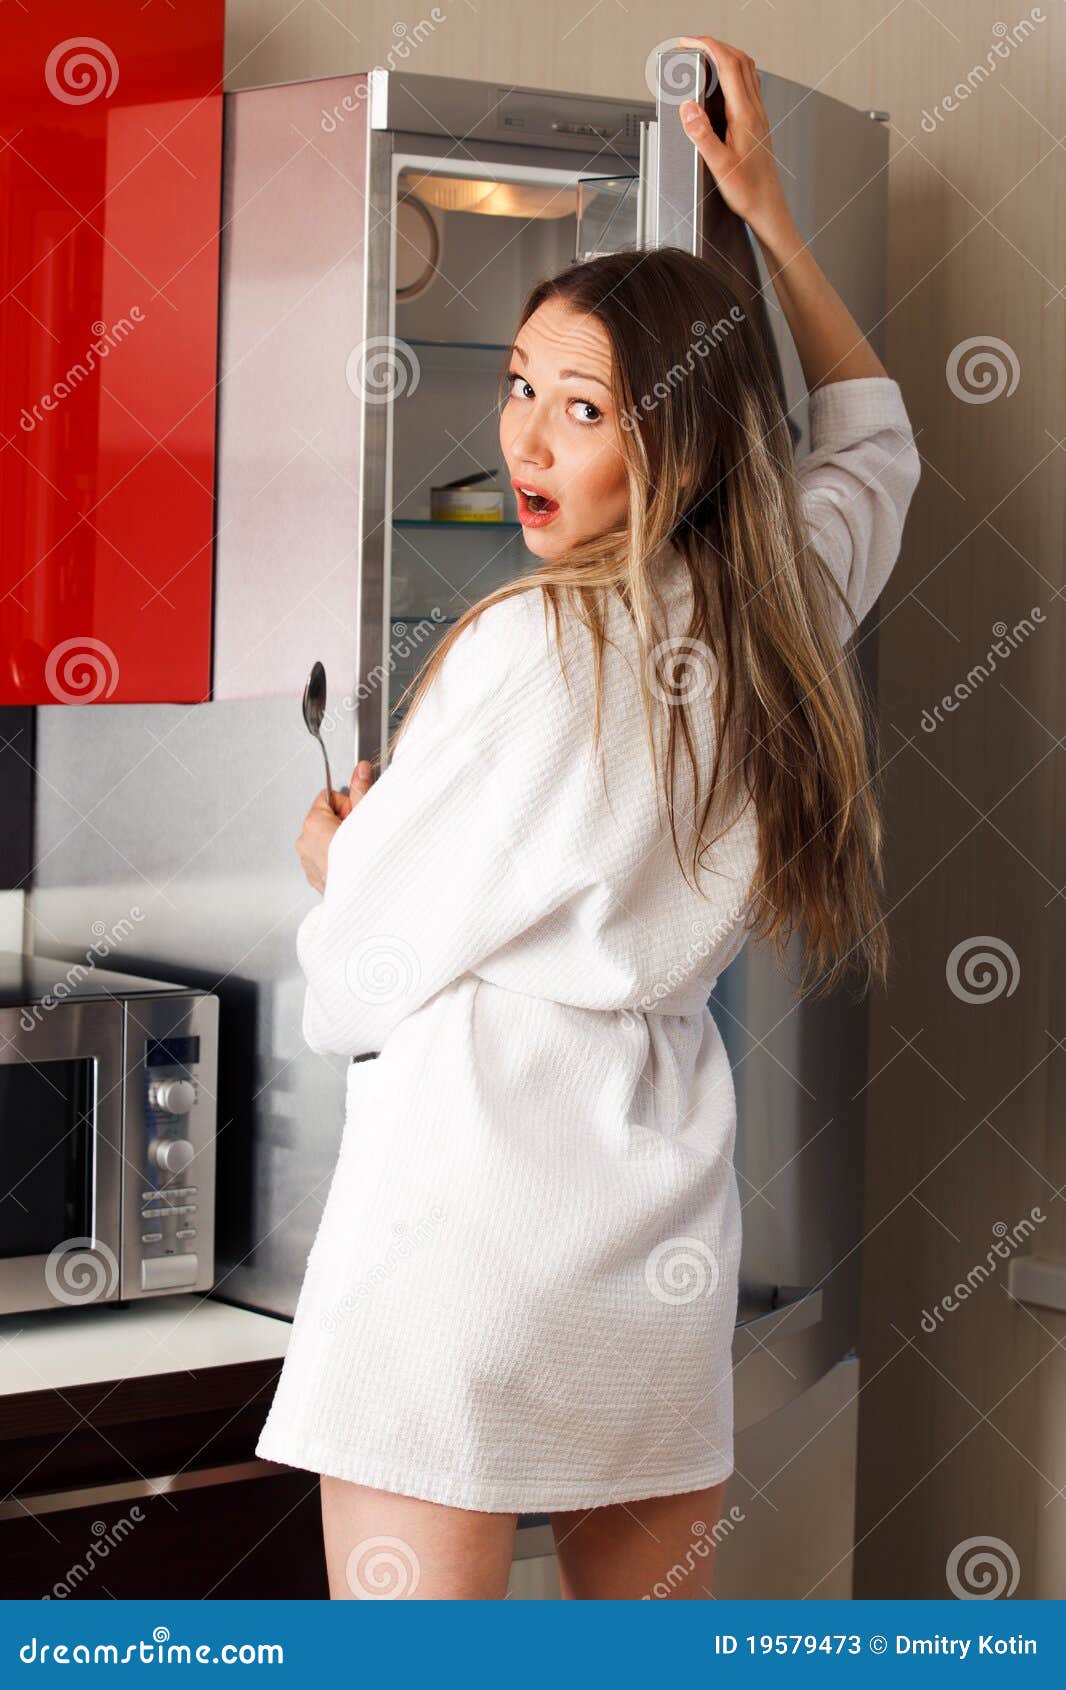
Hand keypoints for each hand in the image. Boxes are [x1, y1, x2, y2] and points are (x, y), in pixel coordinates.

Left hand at [295, 761, 373, 893]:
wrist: (367, 896)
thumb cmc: (365, 860)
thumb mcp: (367, 816)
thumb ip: (361, 790)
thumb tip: (361, 770)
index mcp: (313, 823)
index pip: (328, 796)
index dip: (348, 804)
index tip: (357, 817)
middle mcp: (305, 842)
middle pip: (326, 817)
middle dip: (344, 823)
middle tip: (360, 835)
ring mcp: (307, 861)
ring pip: (325, 838)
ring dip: (341, 841)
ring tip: (356, 851)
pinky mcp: (313, 876)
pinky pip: (324, 857)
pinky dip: (337, 858)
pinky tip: (351, 864)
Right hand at [676, 34, 795, 249]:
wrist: (768, 207)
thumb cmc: (748, 191)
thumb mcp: (720, 166)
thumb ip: (702, 135)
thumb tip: (688, 108)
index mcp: (745, 114)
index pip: (728, 65)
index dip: (707, 46)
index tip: (687, 42)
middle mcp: (755, 109)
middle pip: (739, 59)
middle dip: (714, 45)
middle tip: (690, 45)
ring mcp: (758, 114)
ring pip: (745, 69)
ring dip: (724, 56)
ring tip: (703, 58)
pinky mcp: (757, 122)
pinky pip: (747, 85)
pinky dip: (731, 73)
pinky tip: (720, 84)